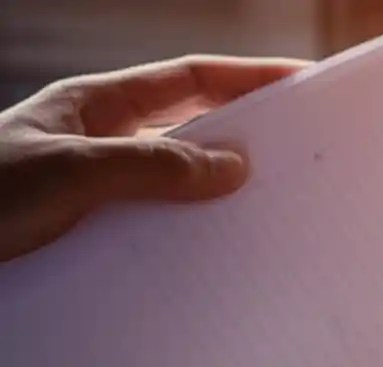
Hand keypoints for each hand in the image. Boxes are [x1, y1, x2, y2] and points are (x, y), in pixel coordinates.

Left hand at [0, 55, 307, 260]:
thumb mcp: (68, 171)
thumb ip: (151, 165)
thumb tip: (233, 165)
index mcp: (97, 107)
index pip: (190, 79)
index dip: (248, 76)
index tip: (302, 82)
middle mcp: (102, 144)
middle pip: (192, 130)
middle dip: (248, 138)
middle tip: (305, 157)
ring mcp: (99, 191)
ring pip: (177, 186)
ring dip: (219, 199)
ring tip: (271, 216)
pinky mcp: (94, 238)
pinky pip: (158, 231)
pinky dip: (191, 242)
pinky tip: (215, 264)